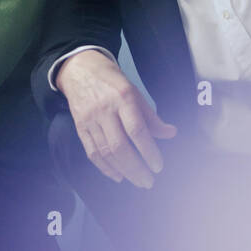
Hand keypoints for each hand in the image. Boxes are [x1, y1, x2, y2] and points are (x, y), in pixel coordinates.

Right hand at [55, 49, 176, 187]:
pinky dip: (105, 168)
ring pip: (105, 152)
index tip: (158, 166)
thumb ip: (151, 116)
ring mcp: (90, 119)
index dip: (148, 150)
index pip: (136, 129)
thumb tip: (170, 133)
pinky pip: (92, 152)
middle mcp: (105, 110)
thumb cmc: (111, 81)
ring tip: (137, 181)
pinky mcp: (80, 127)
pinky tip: (118, 175)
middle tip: (148, 181)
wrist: (80, 69)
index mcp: (123, 98)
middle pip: (119, 146)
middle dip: (136, 168)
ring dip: (123, 171)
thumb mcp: (134, 91)